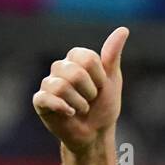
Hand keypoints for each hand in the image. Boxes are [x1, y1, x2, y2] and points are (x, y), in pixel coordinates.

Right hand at [33, 26, 128, 154]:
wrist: (96, 134)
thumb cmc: (103, 106)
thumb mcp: (112, 80)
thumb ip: (112, 55)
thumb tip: (123, 29)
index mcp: (75, 59)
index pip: (87, 58)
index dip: (98, 77)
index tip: (100, 86)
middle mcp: (59, 67)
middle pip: (75, 72)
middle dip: (90, 92)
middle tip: (90, 100)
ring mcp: (48, 83)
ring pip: (61, 86)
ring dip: (79, 104)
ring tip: (81, 109)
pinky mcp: (40, 100)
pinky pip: (48, 98)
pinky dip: (64, 108)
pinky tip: (70, 114)